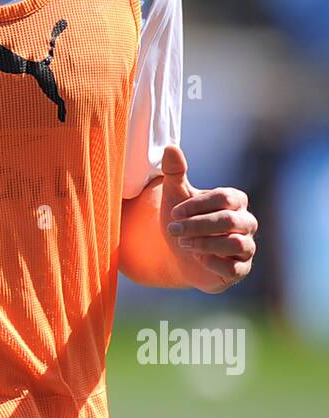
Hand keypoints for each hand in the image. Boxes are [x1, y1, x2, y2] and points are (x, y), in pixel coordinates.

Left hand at [161, 145, 257, 293]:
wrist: (178, 253)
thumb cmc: (182, 220)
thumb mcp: (175, 195)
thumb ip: (174, 172)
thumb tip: (170, 148)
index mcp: (235, 200)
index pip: (224, 198)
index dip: (197, 205)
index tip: (174, 213)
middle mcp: (246, 222)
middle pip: (229, 220)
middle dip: (197, 225)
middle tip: (173, 229)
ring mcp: (246, 247)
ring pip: (236, 244)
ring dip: (205, 243)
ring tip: (183, 244)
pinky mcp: (240, 269)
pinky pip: (235, 268)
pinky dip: (213, 263)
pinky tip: (196, 259)